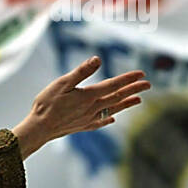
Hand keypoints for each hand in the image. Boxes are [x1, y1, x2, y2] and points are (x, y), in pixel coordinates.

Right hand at [12, 56, 148, 157]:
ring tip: (138, 100)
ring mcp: (89, 118)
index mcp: (89, 96)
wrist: (39, 128)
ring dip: (126, 104)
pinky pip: (100, 122)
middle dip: (133, 90)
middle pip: (117, 97)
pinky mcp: (83, 126)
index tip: (141, 74)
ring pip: (113, 110)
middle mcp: (93, 108)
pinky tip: (112, 118)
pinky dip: (108, 118)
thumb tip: (97, 59)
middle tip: (148, 85)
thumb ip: (81, 71)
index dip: (128, 79)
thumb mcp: (62, 83)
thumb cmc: (47, 103)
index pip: (113, 85)